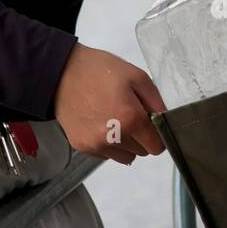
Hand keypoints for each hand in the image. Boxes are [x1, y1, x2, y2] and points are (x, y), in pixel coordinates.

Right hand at [53, 43, 165, 164]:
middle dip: (141, 137)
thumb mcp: (137, 76)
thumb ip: (156, 102)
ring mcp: (96, 145)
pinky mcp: (82, 147)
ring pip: (125, 157)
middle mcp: (114, 138)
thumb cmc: (101, 71)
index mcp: (131, 120)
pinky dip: (108, 144)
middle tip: (130, 115)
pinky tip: (100, 123)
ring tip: (114, 120)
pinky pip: (106, 154)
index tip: (150, 123)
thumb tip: (166, 122)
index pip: (157, 147)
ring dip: (126, 144)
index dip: (158, 135)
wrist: (60, 73)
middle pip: (142, 152)